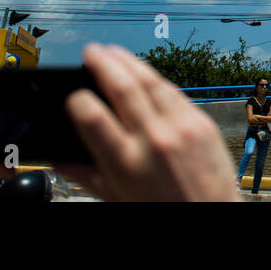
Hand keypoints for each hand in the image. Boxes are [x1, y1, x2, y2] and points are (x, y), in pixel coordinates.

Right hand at [61, 43, 239, 201]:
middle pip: (123, 88)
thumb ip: (87, 176)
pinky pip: (176, 92)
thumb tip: (59, 160)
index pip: (92, 118)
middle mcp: (154, 140)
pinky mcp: (202, 123)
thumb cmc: (163, 211)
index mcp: (126, 163)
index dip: (78, 100)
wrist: (211, 218)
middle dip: (104, 64)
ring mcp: (181, 128)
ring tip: (114, 52)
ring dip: (130, 62)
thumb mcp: (118, 198)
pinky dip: (157, 79)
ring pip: (151, 82)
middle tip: (91, 51)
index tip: (74, 95)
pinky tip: (146, 72)